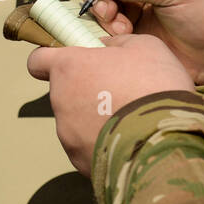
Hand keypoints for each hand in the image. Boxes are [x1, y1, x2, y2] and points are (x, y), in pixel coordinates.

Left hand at [27, 34, 193, 176]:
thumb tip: (106, 47)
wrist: (165, 139)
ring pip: (76, 122)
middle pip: (64, 93)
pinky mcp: (79, 160)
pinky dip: (103, 143)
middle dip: (86, 92)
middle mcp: (60, 100)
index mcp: (69, 67)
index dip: (49, 61)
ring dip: (95, 119)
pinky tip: (130, 141)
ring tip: (130, 120)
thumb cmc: (154, 86)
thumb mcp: (144, 46)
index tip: (68, 64)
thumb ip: (116, 43)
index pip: (38, 61)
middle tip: (118, 93)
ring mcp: (67, 134)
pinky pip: (88, 147)